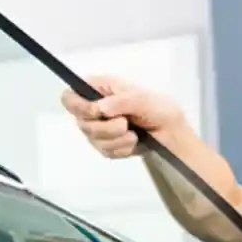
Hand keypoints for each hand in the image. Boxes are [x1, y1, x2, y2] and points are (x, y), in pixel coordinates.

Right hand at [60, 76, 187, 159]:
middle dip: (105, 127)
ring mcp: (99, 129)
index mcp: (99, 90)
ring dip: (116, 139)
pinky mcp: (107, 146)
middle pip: (81, 122)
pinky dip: (122, 149)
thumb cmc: (159, 109)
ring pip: (93, 139)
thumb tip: (100, 108)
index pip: (70, 97)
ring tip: (134, 134)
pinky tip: (133, 142)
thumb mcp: (143, 98)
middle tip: (125, 123)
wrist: (171, 133)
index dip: (78, 106)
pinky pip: (105, 152)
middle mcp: (94, 109)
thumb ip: (121, 101)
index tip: (97, 112)